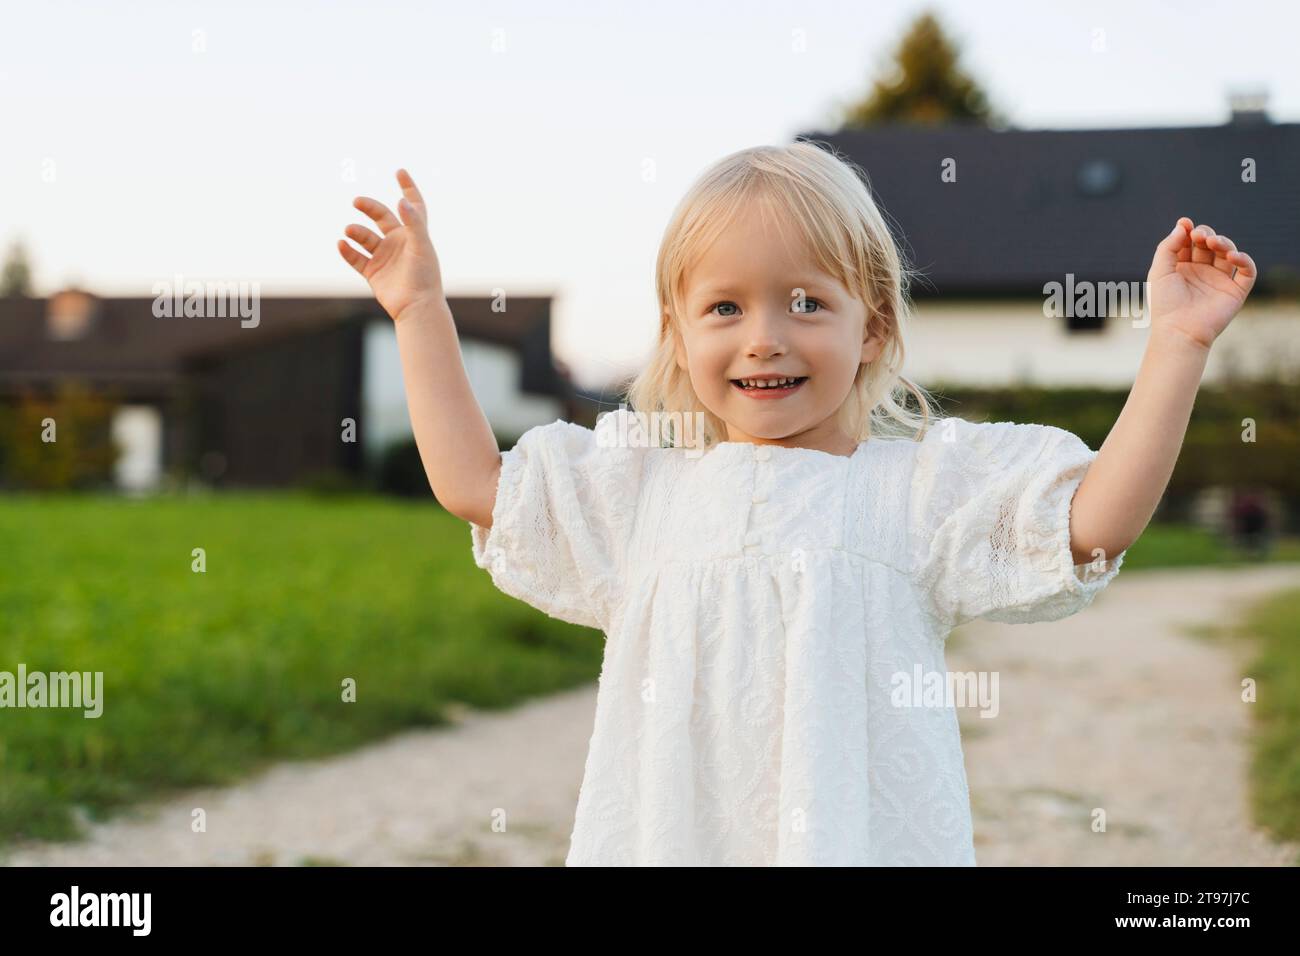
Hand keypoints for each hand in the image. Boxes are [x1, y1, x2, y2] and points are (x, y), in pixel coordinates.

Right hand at [337, 168, 445, 322]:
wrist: (416, 307)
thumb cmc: (425, 276)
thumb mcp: (421, 246)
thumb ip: (413, 222)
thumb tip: (401, 200)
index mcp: (414, 234)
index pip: (413, 206)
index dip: (408, 188)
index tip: (399, 172)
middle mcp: (398, 243)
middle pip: (381, 216)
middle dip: (369, 207)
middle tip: (356, 202)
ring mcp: (385, 257)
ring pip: (365, 237)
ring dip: (355, 231)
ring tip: (349, 231)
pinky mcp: (373, 272)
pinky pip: (355, 258)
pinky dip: (347, 251)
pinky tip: (341, 244)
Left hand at [1147, 217, 1256, 350]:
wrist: (1179, 331)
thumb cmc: (1165, 304)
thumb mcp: (1159, 271)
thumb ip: (1168, 247)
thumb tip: (1183, 224)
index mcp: (1182, 268)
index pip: (1190, 242)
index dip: (1189, 231)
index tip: (1185, 223)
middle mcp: (1202, 272)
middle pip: (1209, 244)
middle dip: (1205, 234)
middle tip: (1199, 236)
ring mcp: (1219, 281)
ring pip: (1228, 253)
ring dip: (1223, 243)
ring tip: (1212, 242)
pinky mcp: (1235, 291)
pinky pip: (1247, 271)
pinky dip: (1244, 260)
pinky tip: (1232, 256)